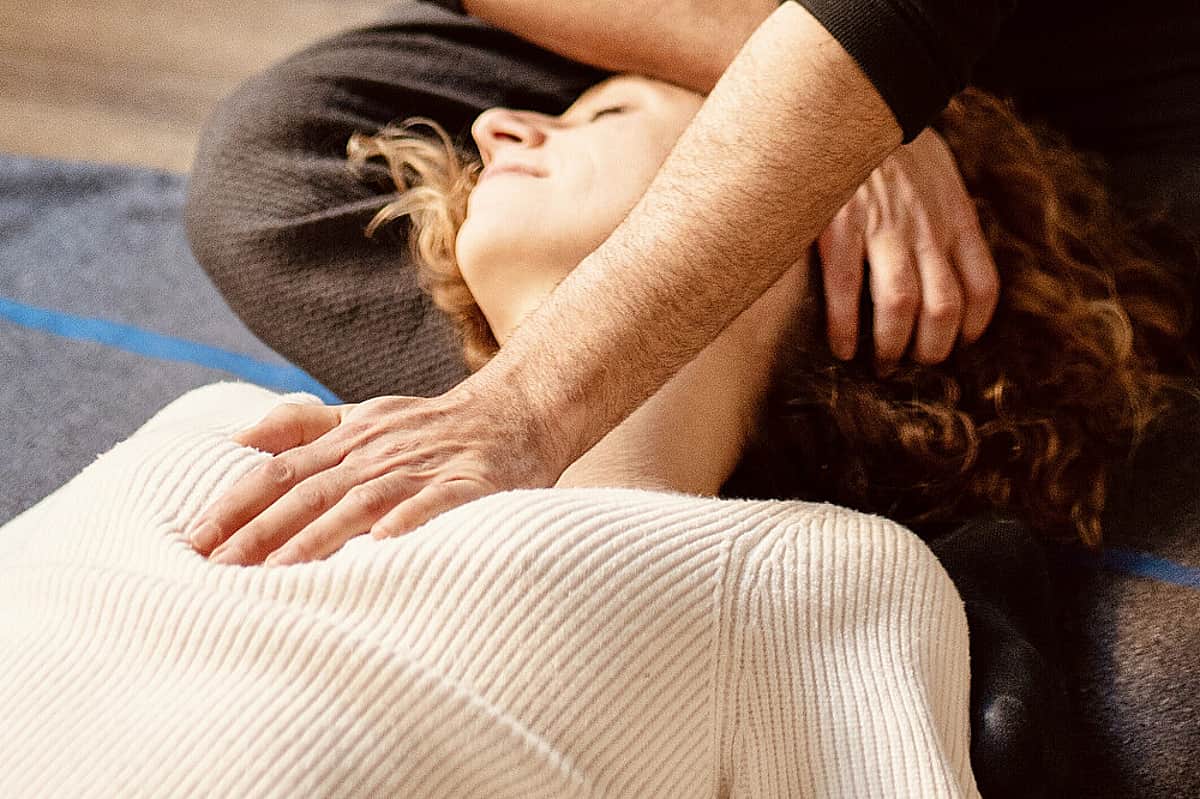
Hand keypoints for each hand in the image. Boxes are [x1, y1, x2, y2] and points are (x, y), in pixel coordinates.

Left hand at [187, 381, 564, 566]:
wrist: (516, 412)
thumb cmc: (433, 426)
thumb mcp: (366, 417)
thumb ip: (304, 426)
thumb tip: (239, 439)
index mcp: (349, 441)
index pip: (279, 473)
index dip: (235, 505)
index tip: (194, 542)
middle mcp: (377, 453)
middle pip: (308, 493)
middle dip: (258, 533)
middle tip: (215, 573)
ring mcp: (422, 468)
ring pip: (359, 503)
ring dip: (316, 538)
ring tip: (277, 576)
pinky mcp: (470, 483)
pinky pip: (436, 504)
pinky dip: (409, 521)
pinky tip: (382, 546)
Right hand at [816, 126, 998, 368]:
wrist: (851, 101)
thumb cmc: (890, 144)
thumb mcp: (937, 171)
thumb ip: (945, 212)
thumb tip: (949, 254)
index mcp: (955, 216)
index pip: (982, 286)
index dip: (974, 328)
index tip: (957, 345)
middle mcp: (927, 226)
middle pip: (946, 306)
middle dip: (932, 348)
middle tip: (912, 364)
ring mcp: (884, 226)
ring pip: (902, 304)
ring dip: (892, 345)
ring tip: (879, 364)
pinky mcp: (840, 225)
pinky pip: (848, 289)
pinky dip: (846, 326)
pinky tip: (841, 346)